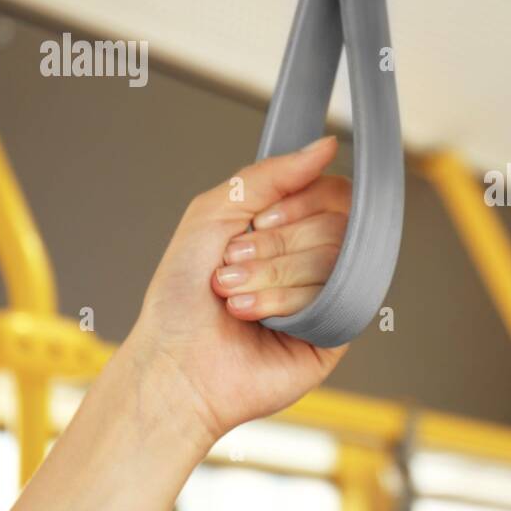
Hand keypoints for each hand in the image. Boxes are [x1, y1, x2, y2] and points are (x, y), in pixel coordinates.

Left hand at [124, 136, 351, 445]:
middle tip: (232, 264)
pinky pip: (335, 298)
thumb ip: (271, 175)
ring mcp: (327, 296)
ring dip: (270, 274)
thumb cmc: (182, 298)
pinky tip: (258, 317)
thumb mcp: (213, 212)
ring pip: (334, 259)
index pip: (331, 193)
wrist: (175, 364)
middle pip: (335, 224)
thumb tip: (328, 146)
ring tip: (235, 297)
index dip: (297, 203)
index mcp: (290, 229)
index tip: (257, 222)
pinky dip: (286, 302)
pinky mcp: (336, 332)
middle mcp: (312, 259)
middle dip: (273, 245)